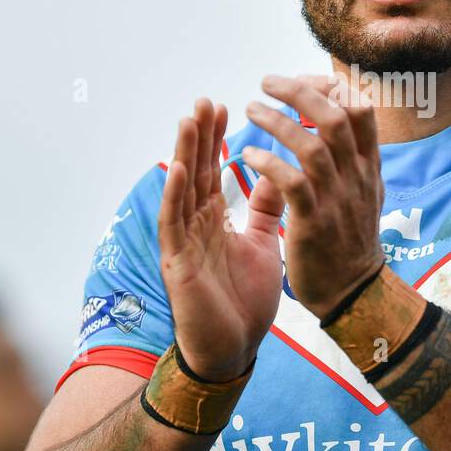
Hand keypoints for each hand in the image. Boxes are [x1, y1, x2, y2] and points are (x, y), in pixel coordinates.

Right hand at [157, 98, 284, 381]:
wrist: (234, 350)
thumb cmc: (244, 301)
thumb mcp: (261, 243)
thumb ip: (264, 209)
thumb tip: (275, 173)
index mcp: (215, 221)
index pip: (216, 172)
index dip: (219, 140)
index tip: (227, 107)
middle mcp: (195, 226)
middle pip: (197, 173)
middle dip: (200, 136)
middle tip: (205, 100)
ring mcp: (183, 243)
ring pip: (182, 191)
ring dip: (185, 154)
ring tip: (189, 119)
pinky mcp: (178, 264)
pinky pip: (175, 224)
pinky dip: (176, 195)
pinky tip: (180, 168)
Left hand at [240, 75, 385, 317]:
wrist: (353, 292)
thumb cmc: (351, 240)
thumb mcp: (364, 192)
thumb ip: (353, 157)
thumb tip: (339, 119)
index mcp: (368, 166)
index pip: (361, 109)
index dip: (331, 86)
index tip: (304, 80)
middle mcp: (356, 177)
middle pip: (335, 118)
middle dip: (299, 92)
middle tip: (267, 82)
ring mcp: (337, 199)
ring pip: (313, 146)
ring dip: (277, 122)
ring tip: (251, 109)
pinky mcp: (314, 223)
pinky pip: (292, 183)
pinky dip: (269, 163)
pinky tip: (249, 155)